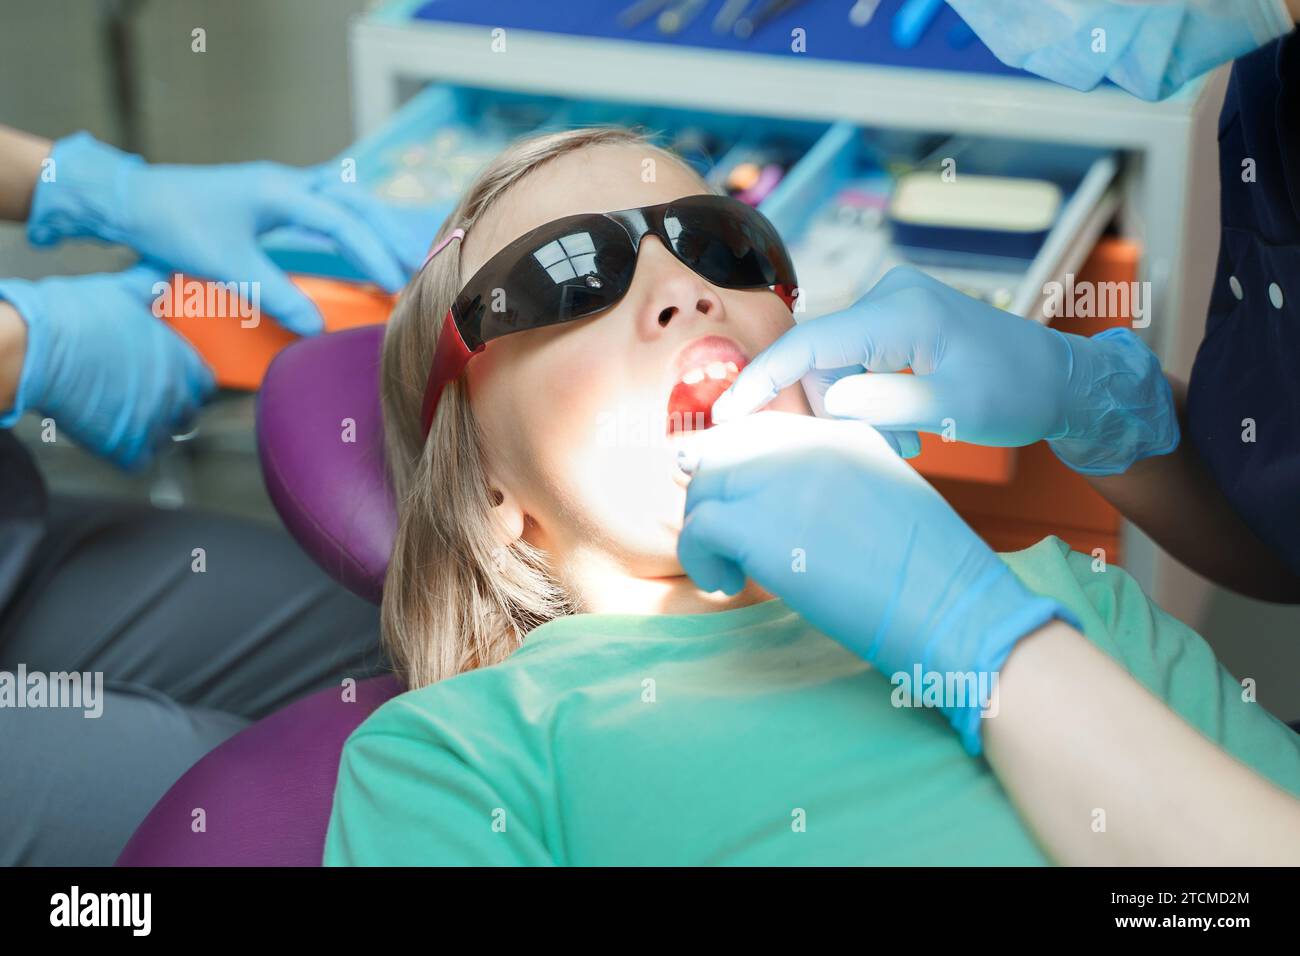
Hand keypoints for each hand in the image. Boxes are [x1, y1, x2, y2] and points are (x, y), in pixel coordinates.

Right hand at [0, 266, 214, 469]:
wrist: (34, 348)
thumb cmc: (72, 317)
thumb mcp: (120, 291)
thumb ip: (148, 288)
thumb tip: (160, 277)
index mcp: (179, 359)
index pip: (205, 382)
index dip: (189, 382)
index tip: (175, 381)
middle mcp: (173, 393)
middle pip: (189, 413)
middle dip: (171, 408)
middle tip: (144, 400)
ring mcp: (151, 422)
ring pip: (165, 440)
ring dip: (150, 432)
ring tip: (124, 416)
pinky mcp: (123, 446)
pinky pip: (139, 461)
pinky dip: (128, 454)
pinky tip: (111, 435)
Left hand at [26, 133, 425, 334]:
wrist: (129, 199)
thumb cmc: (173, 224)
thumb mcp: (225, 265)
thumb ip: (274, 294)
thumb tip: (315, 327)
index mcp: (279, 191)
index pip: (342, 222)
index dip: (372, 254)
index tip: (395, 284)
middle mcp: (286, 183)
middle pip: (355, 203)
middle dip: (387, 236)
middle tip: (417, 268)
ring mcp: (279, 187)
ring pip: (344, 200)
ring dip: (373, 227)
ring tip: (399, 256)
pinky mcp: (271, 198)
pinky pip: (326, 206)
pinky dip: (351, 224)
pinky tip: (361, 241)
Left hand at [676, 412, 1073, 752]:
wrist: (953, 610)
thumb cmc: (932, 575)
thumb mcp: (888, 498)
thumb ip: (834, 485)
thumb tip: (778, 505)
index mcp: (844, 434)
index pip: (760, 429)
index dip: (731, 464)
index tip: (728, 501)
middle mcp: (809, 445)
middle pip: (722, 452)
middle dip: (711, 497)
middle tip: (723, 542)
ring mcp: (782, 481)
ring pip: (703, 488)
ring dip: (705, 532)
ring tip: (731, 572)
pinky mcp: (760, 526)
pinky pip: (697, 530)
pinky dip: (701, 561)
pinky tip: (729, 586)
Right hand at [713, 265, 1177, 475]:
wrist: (1059, 379)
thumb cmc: (1016, 393)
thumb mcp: (955, 408)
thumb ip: (888, 404)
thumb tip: (827, 401)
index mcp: (899, 311)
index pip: (809, 344)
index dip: (761, 380)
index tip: (724, 418)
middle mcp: (886, 297)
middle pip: (817, 360)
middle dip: (829, 412)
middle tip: (875, 453)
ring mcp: (888, 307)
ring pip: (833, 367)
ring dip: (854, 414)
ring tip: (905, 447)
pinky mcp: (893, 323)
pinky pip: (854, 364)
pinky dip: (866, 402)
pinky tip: (904, 431)